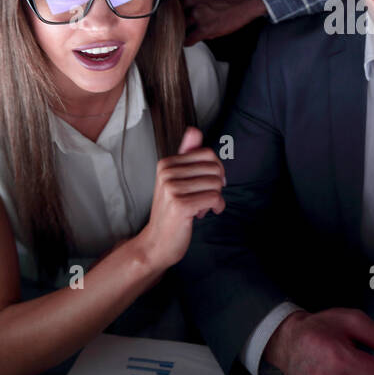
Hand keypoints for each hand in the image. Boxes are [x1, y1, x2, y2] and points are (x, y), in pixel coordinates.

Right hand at [139, 126, 225, 269]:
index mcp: (166, 164)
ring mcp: (172, 189)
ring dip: (215, 198)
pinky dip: (216, 207)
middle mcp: (167, 173)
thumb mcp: (176, 181)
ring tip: (200, 207)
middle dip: (216, 185)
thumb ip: (186, 156)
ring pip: (216, 184)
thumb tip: (194, 131)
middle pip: (214, 167)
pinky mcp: (181, 205)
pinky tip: (205, 213)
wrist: (156, 243)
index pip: (207, 153)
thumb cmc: (170, 212)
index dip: (215, 169)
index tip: (208, 183)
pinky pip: (214, 198)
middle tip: (204, 197)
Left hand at [182, 0, 266, 44]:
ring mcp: (198, 16)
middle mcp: (192, 2)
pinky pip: (190, 38)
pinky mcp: (205, 29)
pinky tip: (187, 42)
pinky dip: (188, 41)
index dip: (177, 7)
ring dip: (183, 30)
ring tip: (183, 32)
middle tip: (180, 22)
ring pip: (183, 26)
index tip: (176, 10)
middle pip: (178, 13)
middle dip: (179, 18)